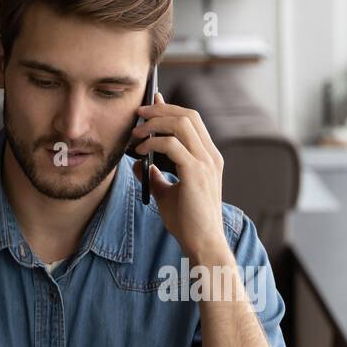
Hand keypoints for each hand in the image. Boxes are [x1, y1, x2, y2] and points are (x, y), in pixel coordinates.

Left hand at [131, 91, 229, 260]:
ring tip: (136, 134)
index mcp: (209, 158)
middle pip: (187, 115)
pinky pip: (172, 144)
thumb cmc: (188, 222)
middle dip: (160, 109)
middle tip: (138, 113)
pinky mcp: (196, 172)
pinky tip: (139, 152)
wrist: (202, 243)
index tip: (151, 103)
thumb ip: (156, 176)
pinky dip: (153, 142)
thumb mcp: (167, 194)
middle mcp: (211, 156)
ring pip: (181, 123)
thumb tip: (139, 163)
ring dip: (154, 123)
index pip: (192, 121)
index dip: (170, 108)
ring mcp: (206, 163)